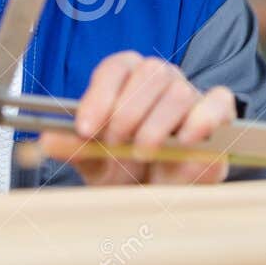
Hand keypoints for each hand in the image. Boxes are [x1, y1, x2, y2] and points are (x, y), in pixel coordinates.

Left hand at [38, 51, 235, 184]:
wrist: (160, 197)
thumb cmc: (127, 173)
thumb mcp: (95, 165)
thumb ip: (75, 149)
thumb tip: (47, 140)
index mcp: (127, 79)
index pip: (115, 67)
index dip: (99, 95)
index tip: (84, 128)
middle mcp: (160, 79)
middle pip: (149, 72)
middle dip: (127, 112)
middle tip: (116, 144)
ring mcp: (191, 93)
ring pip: (178, 90)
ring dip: (156, 124)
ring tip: (143, 151)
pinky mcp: (218, 115)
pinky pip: (218, 101)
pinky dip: (201, 119)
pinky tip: (183, 142)